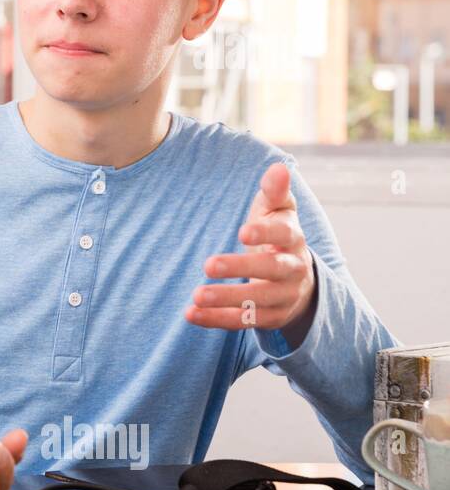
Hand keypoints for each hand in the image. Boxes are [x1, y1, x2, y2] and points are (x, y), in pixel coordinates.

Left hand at [186, 162, 316, 340]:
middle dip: (241, 268)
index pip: (284, 235)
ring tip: (196, 295)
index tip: (242, 232)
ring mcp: (283, 297)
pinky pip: (243, 321)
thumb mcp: (278, 212)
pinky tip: (191, 314)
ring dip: (226, 299)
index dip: (265, 234)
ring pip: (256, 301)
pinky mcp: (270, 318)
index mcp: (293, 239)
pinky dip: (217, 319)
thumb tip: (278, 167)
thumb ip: (275, 192)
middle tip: (208, 264)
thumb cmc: (278, 235)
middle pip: (271, 271)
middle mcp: (293, 269)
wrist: (297, 279)